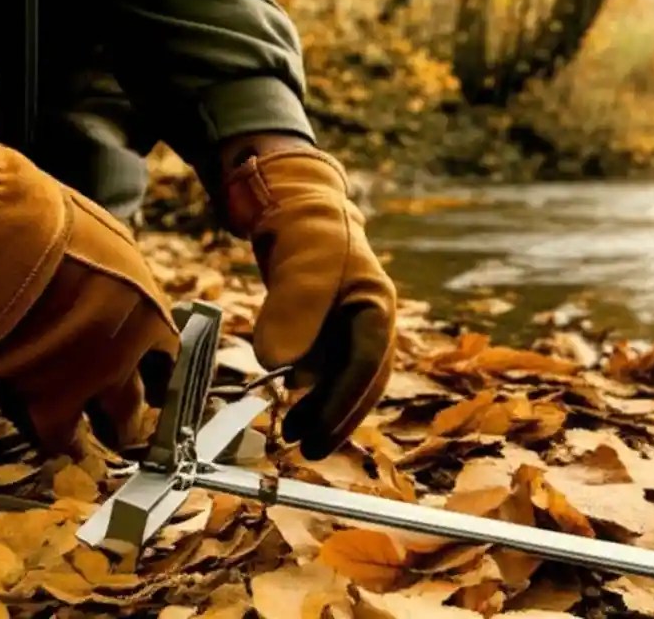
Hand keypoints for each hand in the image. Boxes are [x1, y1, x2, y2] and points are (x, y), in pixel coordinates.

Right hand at [0, 96, 178, 456]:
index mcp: (149, 312)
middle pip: (140, 402)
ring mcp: (88, 380)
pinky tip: (55, 438)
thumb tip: (120, 296)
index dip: (160, 374)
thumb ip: (122, 283)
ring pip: (109, 427)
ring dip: (99, 433)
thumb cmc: (45, 224)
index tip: (153, 381)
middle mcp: (127, 352)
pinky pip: (58, 435)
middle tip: (122, 419)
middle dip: (130, 413)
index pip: (173, 360)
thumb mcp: (108, 243)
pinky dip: (57, 438)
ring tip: (87, 439)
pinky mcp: (43, 399)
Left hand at [221, 136, 396, 459]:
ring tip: (293, 432)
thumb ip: (292, 310)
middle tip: (308, 448)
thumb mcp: (302, 265)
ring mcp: (349, 327)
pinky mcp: (327, 329)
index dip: (343, 404)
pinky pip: (324, 369)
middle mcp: (370, 322)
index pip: (365, 366)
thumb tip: (277, 363)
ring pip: (342, 379)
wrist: (295, 206)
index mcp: (376, 306)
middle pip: (360, 381)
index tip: (317, 433)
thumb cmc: (307, 228)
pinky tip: (288, 399)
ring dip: (321, 408)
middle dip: (337, 418)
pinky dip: (310, 389)